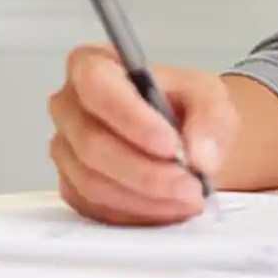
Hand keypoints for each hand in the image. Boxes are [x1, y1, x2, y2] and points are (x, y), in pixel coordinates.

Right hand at [48, 44, 238, 225]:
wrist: (184, 140)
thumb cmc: (186, 107)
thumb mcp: (210, 96)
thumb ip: (211, 117)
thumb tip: (198, 156)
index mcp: (92, 65)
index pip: (96, 85)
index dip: (131, 118)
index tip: (171, 144)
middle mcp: (69, 107)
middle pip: (92, 145)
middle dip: (147, 172)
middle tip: (192, 184)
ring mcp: (66, 150)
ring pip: (94, 183)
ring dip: (148, 197)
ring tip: (190, 197)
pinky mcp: (73, 187)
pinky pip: (97, 208)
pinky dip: (139, 212)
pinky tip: (171, 206)